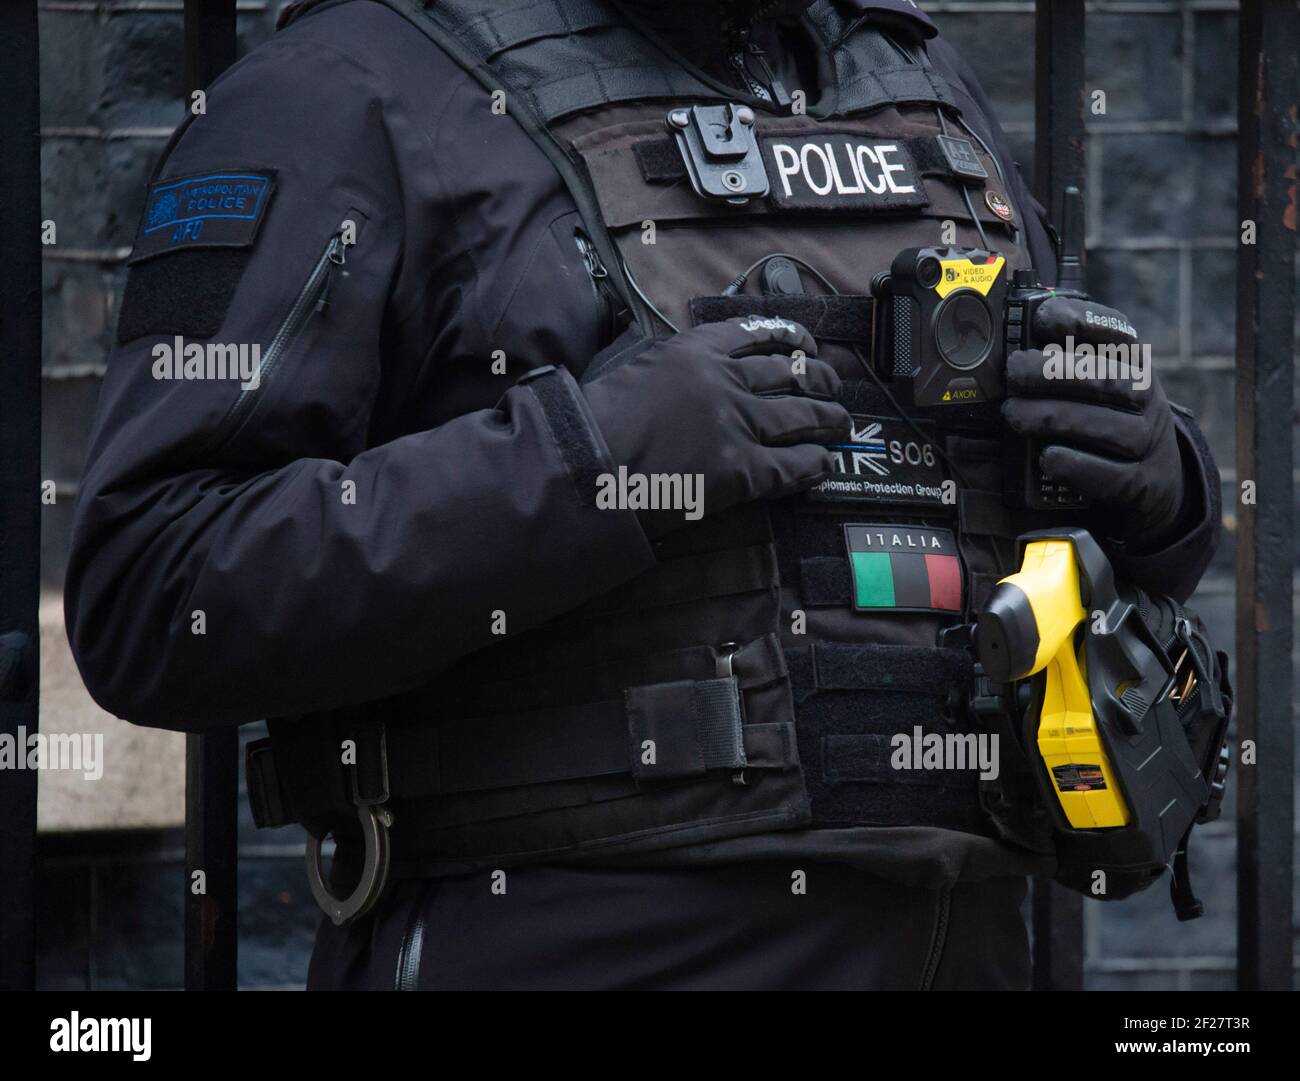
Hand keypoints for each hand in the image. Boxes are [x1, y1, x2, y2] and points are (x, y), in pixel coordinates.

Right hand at [581, 316, 849, 536]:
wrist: (585, 467)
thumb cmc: (595, 424)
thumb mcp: (635, 371)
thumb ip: (672, 367)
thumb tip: (687, 377)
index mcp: (694, 349)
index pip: (757, 333)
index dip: (791, 338)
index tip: (805, 345)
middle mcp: (724, 379)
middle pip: (791, 372)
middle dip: (819, 379)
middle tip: (831, 387)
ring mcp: (736, 423)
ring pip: (803, 415)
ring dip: (828, 419)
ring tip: (840, 425)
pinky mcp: (740, 469)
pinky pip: (792, 465)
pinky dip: (814, 465)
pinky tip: (823, 465)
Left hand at [1002, 298, 1182, 545]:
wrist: (1153, 479)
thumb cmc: (1103, 420)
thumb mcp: (1094, 384)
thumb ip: (1060, 364)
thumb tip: (1003, 349)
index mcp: (1133, 364)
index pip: (1118, 333)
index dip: (1082, 322)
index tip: (1042, 320)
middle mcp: (1146, 398)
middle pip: (1106, 379)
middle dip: (1052, 372)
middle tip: (1012, 372)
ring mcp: (1148, 441)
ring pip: (1106, 426)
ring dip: (1054, 417)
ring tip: (1014, 415)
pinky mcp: (1142, 483)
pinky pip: (1112, 475)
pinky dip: (1076, 465)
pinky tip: (1047, 458)